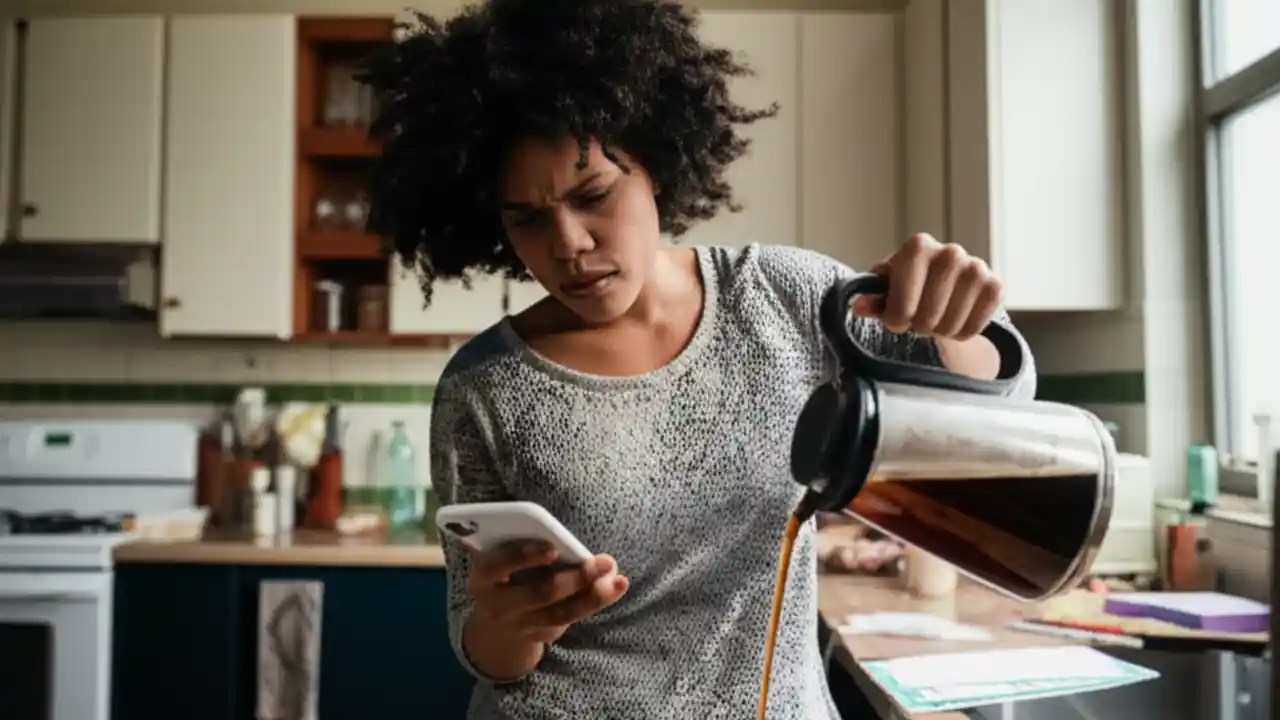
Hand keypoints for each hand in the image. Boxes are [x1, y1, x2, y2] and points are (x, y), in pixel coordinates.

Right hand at [466, 541, 628, 644]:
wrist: (497, 617)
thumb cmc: (507, 570)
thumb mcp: (504, 557)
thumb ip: (527, 545)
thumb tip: (570, 542)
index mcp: (482, 576)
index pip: (498, 565)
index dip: (524, 556)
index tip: (553, 548)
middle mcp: (496, 605)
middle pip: (539, 593)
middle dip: (575, 577)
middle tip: (604, 562)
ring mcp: (518, 625)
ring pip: (560, 612)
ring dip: (593, 594)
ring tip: (617, 578)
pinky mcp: (537, 635)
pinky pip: (569, 619)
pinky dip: (595, 602)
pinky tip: (615, 588)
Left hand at [852, 233, 1003, 340]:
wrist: (945, 287)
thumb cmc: (908, 287)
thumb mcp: (886, 290)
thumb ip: (872, 298)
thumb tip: (860, 304)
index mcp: (918, 246)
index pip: (904, 294)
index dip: (897, 315)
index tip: (896, 320)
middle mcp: (950, 252)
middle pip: (929, 313)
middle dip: (919, 326)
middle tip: (917, 323)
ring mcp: (976, 267)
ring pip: (952, 322)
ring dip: (940, 331)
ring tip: (935, 322)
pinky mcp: (995, 285)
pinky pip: (975, 326)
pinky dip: (962, 333)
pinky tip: (955, 322)